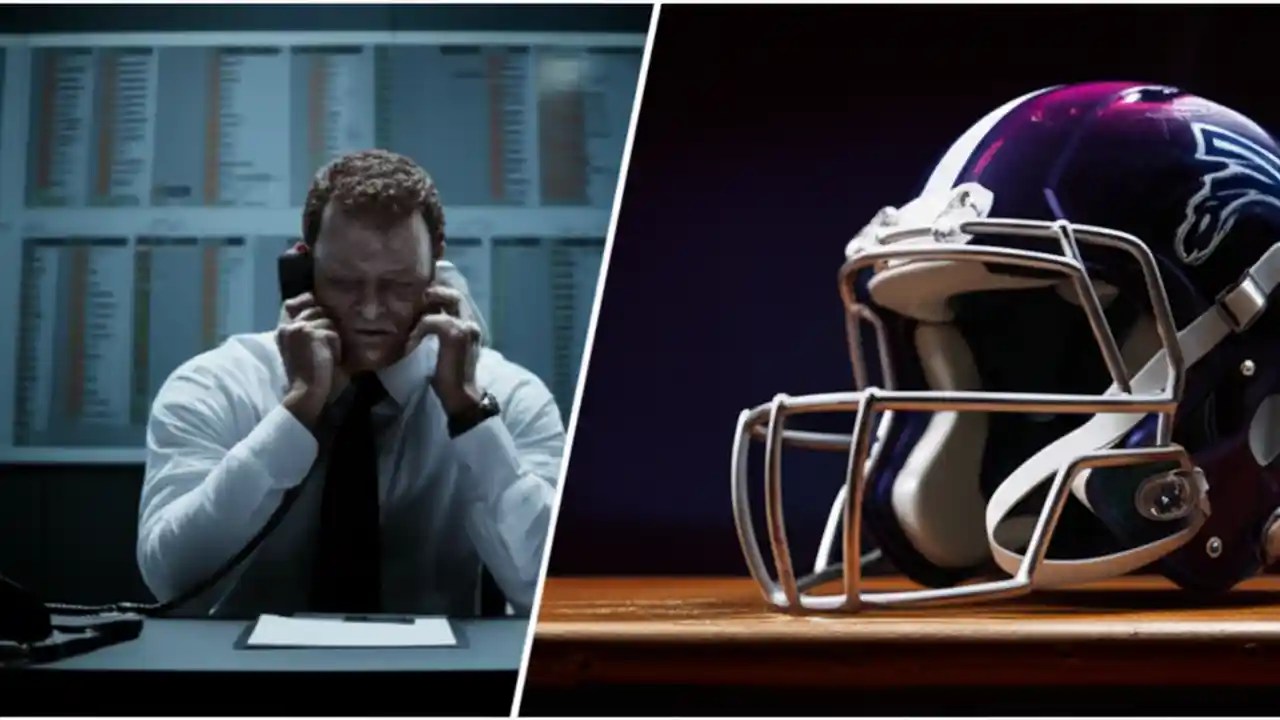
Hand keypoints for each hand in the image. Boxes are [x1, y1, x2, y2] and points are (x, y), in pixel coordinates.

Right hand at [276, 293, 342, 428]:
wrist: (306, 394)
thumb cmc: (310, 377)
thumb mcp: (307, 350)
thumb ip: (312, 331)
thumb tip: (330, 315)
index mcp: (283, 331)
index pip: (292, 304)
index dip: (308, 301)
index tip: (317, 306)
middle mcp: (287, 326)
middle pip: (319, 311)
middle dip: (328, 328)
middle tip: (324, 351)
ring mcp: (298, 328)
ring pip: (329, 323)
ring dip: (333, 342)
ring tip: (325, 359)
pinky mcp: (310, 333)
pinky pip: (334, 335)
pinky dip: (336, 350)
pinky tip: (327, 362)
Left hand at [407, 285, 482, 416]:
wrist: (460, 395)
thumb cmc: (448, 374)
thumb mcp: (443, 346)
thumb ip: (438, 330)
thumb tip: (416, 317)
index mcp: (468, 324)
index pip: (457, 297)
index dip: (441, 290)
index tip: (422, 291)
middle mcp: (470, 321)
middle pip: (454, 292)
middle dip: (434, 290)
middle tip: (414, 297)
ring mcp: (465, 326)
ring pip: (444, 299)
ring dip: (423, 307)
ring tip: (408, 316)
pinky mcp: (455, 333)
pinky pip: (431, 320)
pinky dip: (418, 329)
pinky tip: (410, 342)